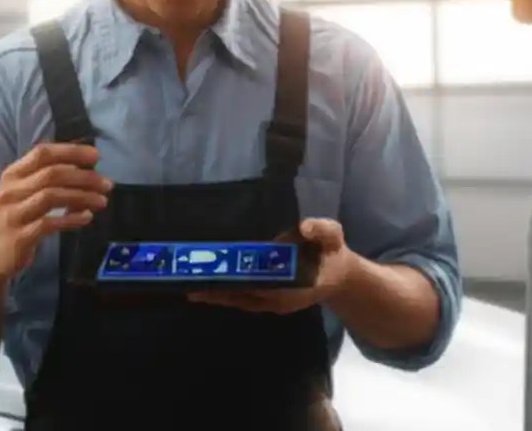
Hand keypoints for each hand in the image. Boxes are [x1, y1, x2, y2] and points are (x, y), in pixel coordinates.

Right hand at [0, 143, 111, 279]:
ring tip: (102, 201)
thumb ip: (46, 180)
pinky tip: (87, 218)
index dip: (71, 151)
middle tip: (107, 184)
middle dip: (84, 177)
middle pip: (52, 174)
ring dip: (82, 197)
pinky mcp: (20, 236)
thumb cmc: (12, 220)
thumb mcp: (22, 194)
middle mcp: (11, 190)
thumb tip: (84, 170)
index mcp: (12, 174)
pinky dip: (71, 218)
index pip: (42, 153)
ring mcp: (13, 213)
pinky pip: (49, 223)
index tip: (95, 155)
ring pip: (52, 196)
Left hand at [187, 218, 357, 314]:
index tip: (218, 278)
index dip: (239, 282)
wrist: (339, 276)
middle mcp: (279, 299)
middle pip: (244, 297)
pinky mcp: (268, 302)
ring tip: (192, 290)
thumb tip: (303, 227)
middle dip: (220, 292)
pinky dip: (227, 296)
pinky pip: (244, 300)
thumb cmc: (333, 253)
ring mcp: (273, 303)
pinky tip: (209, 290)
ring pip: (242, 301)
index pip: (262, 285)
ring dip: (219, 297)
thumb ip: (321, 230)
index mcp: (294, 285)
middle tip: (192, 286)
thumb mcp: (333, 236)